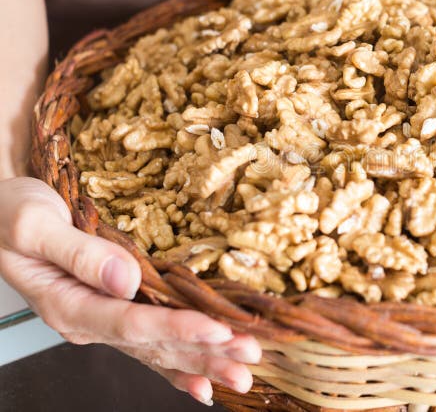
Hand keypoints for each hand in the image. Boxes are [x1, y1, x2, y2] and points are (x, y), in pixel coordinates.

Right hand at [0, 177, 260, 405]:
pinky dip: (178, 365)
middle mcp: (88, 321)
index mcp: (68, 305)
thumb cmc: (11, 214)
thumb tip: (126, 278)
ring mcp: (101, 319)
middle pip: (153, 345)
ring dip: (202, 361)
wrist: (2, 214)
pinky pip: (149, 345)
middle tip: (247, 359)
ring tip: (242, 370)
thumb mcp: (35, 226)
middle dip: (204, 353)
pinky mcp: (112, 312)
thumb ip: (80, 253)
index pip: (131, 323)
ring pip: (157, 348)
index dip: (177, 328)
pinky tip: (204, 384)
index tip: (218, 330)